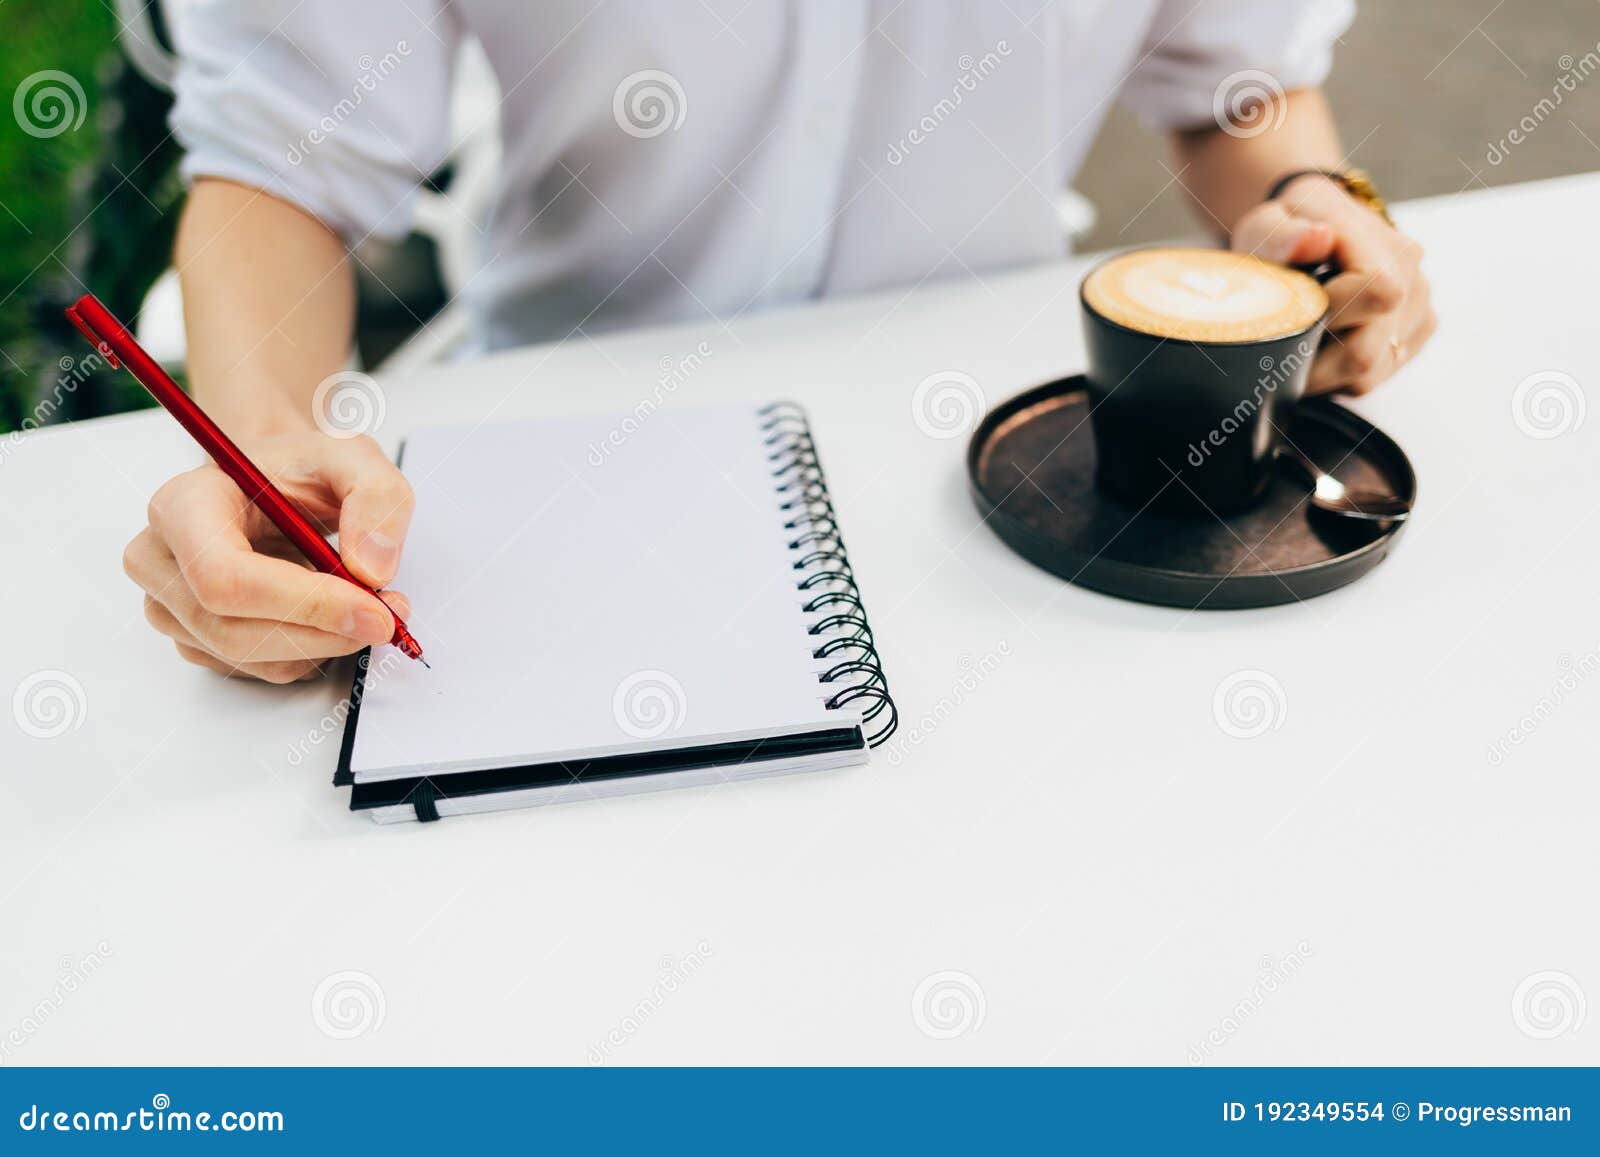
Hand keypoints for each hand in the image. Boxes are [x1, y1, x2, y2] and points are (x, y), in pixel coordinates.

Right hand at [124, 431, 413, 682]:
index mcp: (182, 504)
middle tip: (387, 617)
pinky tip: (329, 616)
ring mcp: (169, 605)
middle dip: (322, 632)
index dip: (303, 604)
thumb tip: (372, 571)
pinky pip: (259, 669)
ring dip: (323, 645)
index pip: (224, 576)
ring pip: (249, 657)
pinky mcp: (195, 639)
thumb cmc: (300, 469)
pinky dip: (310, 652)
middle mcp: (159, 558)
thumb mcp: (354, 459)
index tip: (373, 610)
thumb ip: (377, 500)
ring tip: (366, 605)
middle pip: (232, 628)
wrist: (273, 486)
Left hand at [1230, 176, 1435, 394]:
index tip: (1289, 316)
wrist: (1310, 227)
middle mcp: (1411, 277)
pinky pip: (1373, 377)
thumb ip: (1283, 235)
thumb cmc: (1284, 230)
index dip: (1327, 318)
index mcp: (1382, 245)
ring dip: (1322, 372)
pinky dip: (1339, 374)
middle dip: (1312, 361)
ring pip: (1367, 375)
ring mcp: (1418, 308)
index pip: (1379, 294)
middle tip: (1279, 347)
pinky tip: (1321, 346)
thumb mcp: (1267, 225)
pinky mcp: (1415, 334)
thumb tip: (1316, 237)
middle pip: (1366, 352)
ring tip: (1298, 342)